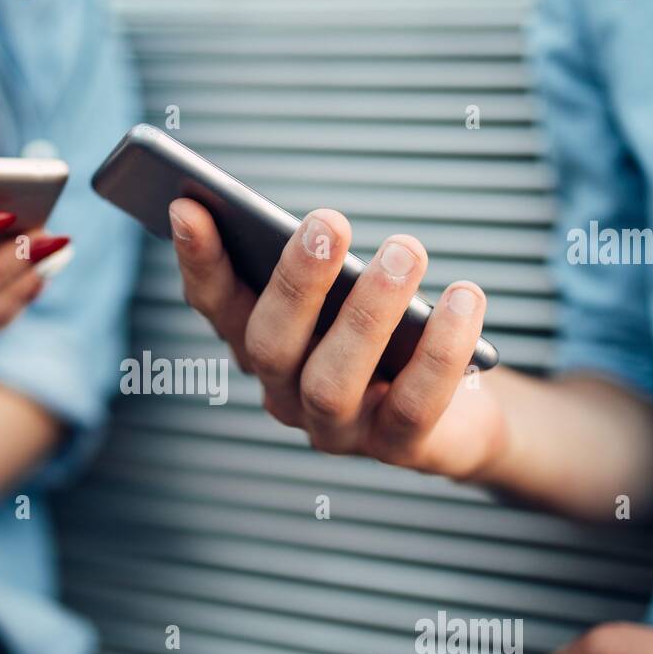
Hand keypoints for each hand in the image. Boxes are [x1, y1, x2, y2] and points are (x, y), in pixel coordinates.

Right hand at [169, 198, 505, 480]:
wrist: (458, 411)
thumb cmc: (391, 334)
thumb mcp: (351, 293)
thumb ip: (321, 266)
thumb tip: (313, 225)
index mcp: (261, 346)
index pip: (216, 306)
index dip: (199, 263)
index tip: (188, 206)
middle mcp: (285, 393)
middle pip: (270, 346)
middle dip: (295, 283)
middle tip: (327, 221)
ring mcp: (336, 429)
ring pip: (332, 382)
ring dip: (368, 314)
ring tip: (405, 250)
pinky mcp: (397, 448)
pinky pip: (413, 404)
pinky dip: (440, 349)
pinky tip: (464, 297)